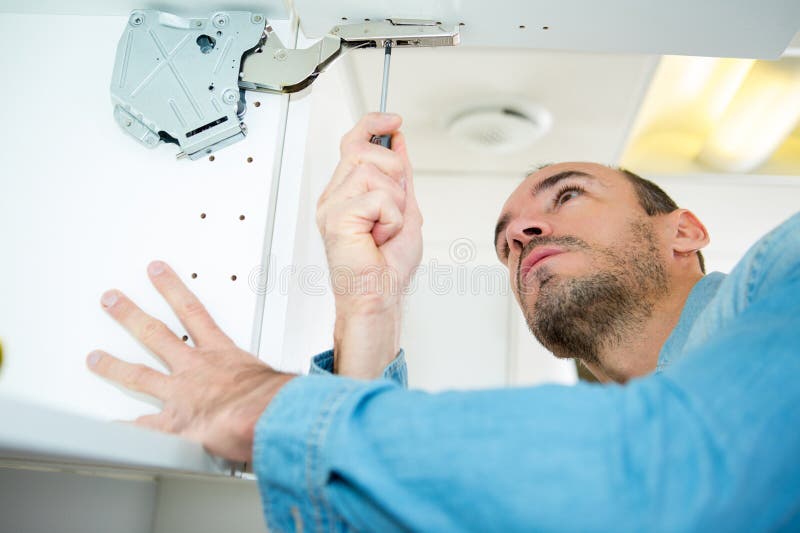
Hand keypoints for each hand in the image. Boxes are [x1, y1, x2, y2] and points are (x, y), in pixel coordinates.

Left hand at [86, 261, 292, 461]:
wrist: (263, 417)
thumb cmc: (273, 398)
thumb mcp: (270, 379)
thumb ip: (261, 380)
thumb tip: (272, 386)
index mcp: (220, 353)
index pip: (192, 312)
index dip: (172, 289)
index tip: (156, 273)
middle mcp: (195, 369)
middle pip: (155, 335)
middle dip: (130, 315)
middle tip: (113, 300)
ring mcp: (180, 394)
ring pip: (139, 375)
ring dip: (113, 365)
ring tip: (94, 358)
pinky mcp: (173, 424)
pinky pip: (142, 427)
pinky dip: (125, 428)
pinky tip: (109, 427)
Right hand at [315, 113, 422, 376]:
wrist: (379, 297)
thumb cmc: (387, 266)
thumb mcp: (404, 208)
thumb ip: (399, 175)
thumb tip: (398, 140)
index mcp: (345, 192)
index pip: (352, 142)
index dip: (372, 124)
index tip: (394, 120)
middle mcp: (334, 196)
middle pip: (364, 150)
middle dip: (393, 174)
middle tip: (393, 209)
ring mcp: (332, 206)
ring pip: (373, 171)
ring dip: (394, 201)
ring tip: (385, 228)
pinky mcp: (337, 217)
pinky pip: (377, 197)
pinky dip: (390, 218)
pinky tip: (380, 237)